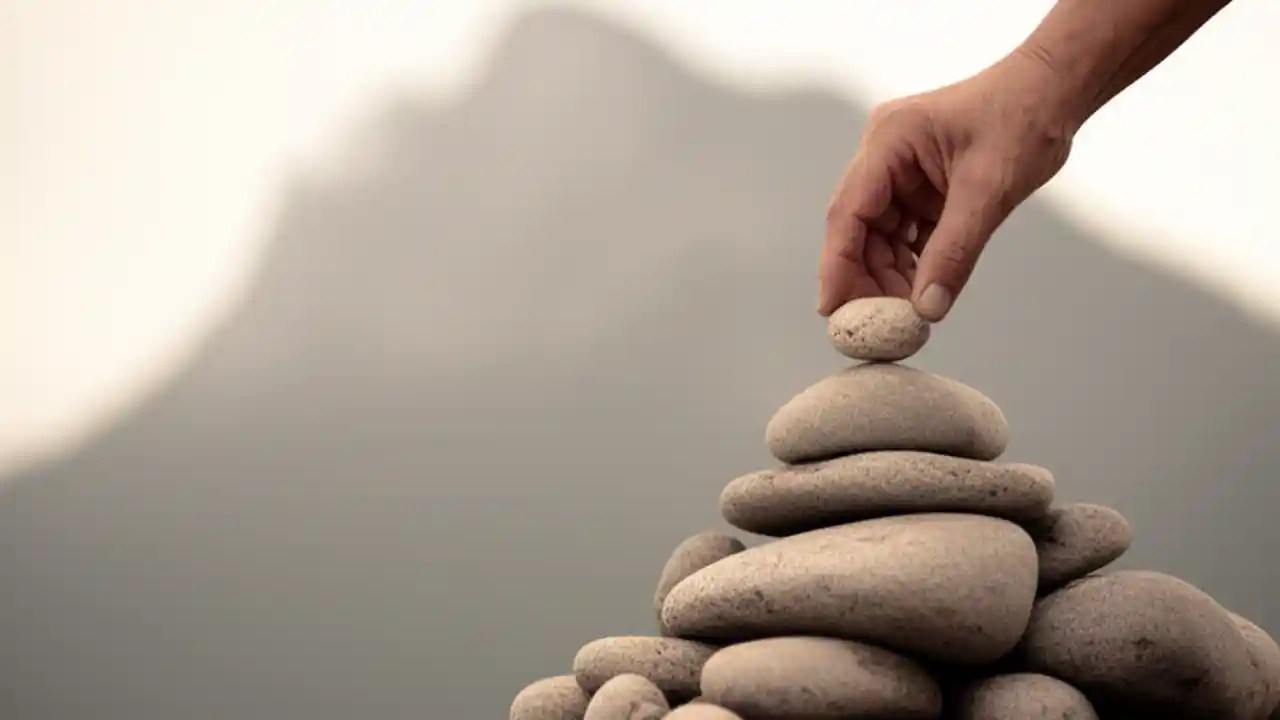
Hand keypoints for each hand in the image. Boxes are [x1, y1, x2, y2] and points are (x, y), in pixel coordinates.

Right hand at [818, 51, 1075, 320]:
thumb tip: (928, 310)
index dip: (837, 266)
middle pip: (858, 229)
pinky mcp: (920, 185)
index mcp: (889, 140)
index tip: (832, 312)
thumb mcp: (990, 190)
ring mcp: (901, 170)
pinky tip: (922, 291)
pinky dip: (912, 264)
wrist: (1056, 91)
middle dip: (865, 279)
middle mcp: (884, 154)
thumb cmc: (1026, 118)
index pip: (848, 212)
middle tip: (877, 326)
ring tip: (907, 315)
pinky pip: (904, 233)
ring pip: (879, 236)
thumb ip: (955, 251)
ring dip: (889, 276)